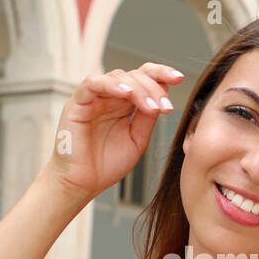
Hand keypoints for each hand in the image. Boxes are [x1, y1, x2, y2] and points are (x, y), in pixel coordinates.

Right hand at [44, 63, 184, 202]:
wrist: (83, 184)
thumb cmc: (107, 165)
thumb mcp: (137, 139)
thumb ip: (147, 118)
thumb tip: (163, 94)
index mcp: (125, 104)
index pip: (145, 78)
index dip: (162, 74)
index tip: (180, 78)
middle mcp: (110, 97)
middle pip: (135, 75)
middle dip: (154, 87)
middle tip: (165, 106)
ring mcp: (94, 98)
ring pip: (118, 76)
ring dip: (139, 88)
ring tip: (151, 107)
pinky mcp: (78, 103)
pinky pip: (93, 83)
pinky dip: (111, 85)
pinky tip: (127, 94)